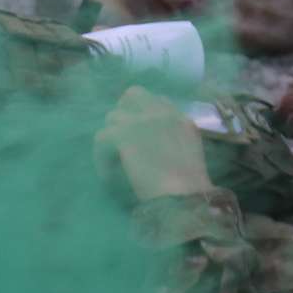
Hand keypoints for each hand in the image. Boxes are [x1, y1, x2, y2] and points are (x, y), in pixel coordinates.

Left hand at [98, 87, 214, 200]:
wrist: (183, 197)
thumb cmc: (190, 186)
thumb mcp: (191, 152)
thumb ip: (175, 138)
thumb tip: (153, 141)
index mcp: (180, 118)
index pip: (158, 100)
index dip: (144, 114)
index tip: (139, 132)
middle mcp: (161, 113)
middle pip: (133, 95)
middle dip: (124, 112)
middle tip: (120, 136)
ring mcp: (141, 121)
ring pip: (113, 117)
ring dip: (111, 137)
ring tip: (113, 159)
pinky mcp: (123, 135)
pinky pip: (101, 138)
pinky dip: (102, 156)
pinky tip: (107, 173)